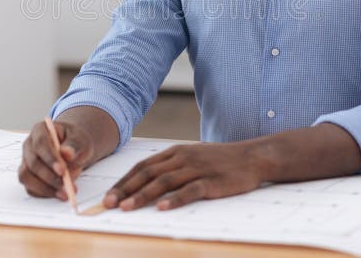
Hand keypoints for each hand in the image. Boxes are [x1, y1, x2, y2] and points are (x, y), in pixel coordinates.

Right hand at [18, 119, 94, 200]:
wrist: (73, 150)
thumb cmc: (75, 142)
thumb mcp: (80, 140)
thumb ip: (74, 145)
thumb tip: (67, 153)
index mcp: (40, 130)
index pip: (40, 143)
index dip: (50, 158)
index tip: (62, 170)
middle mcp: (29, 145)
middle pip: (32, 163)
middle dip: (49, 177)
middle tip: (66, 185)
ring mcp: (26, 161)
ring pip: (27, 177)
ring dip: (45, 188)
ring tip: (64, 193)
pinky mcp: (28, 176)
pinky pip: (30, 188)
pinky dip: (44, 193)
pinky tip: (59, 193)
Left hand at [103, 142, 265, 210]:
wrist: (252, 157)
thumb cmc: (219, 160)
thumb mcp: (192, 157)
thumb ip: (171, 166)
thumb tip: (145, 181)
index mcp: (175, 152)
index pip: (142, 166)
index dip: (124, 181)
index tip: (108, 196)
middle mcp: (183, 158)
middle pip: (148, 174)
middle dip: (126, 190)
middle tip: (109, 204)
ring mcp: (197, 169)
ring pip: (164, 182)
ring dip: (143, 195)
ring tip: (128, 208)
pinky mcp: (211, 181)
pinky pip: (190, 191)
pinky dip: (174, 200)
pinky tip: (162, 208)